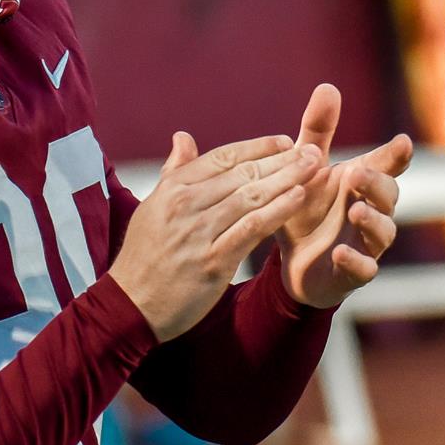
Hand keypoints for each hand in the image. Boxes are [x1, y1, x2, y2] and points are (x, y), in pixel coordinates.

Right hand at [110, 132, 324, 340]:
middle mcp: (184, 205)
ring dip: (287, 179)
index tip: (286, 141)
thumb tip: (183, 137)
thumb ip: (174, 171)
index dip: (258, 147)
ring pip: (251, 196)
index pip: (223, 157)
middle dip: (282, 160)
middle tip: (312, 151)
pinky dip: (277, 210)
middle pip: (242, 173)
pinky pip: (252, 228)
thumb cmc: (145, 256)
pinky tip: (298, 197)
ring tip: (314, 167)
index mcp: (172, 189)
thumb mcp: (152, 208)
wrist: (130, 307)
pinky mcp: (213, 261)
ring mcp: (198, 233)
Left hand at [271, 83, 415, 308]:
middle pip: (389, 196)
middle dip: (377, 184)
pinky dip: (356, 263)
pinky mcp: (352, 273)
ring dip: (373, 223)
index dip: (396, 155)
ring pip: (383, 233)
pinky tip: (340, 254)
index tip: (402, 142)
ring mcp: (365, 243)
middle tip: (357, 174)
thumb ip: (318, 131)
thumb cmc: (307, 207)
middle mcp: (371, 210)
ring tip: (356, 213)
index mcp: (362, 183)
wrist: (291, 261)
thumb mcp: (306, 168)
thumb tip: (328, 86)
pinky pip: (364, 270)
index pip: (387, 165)